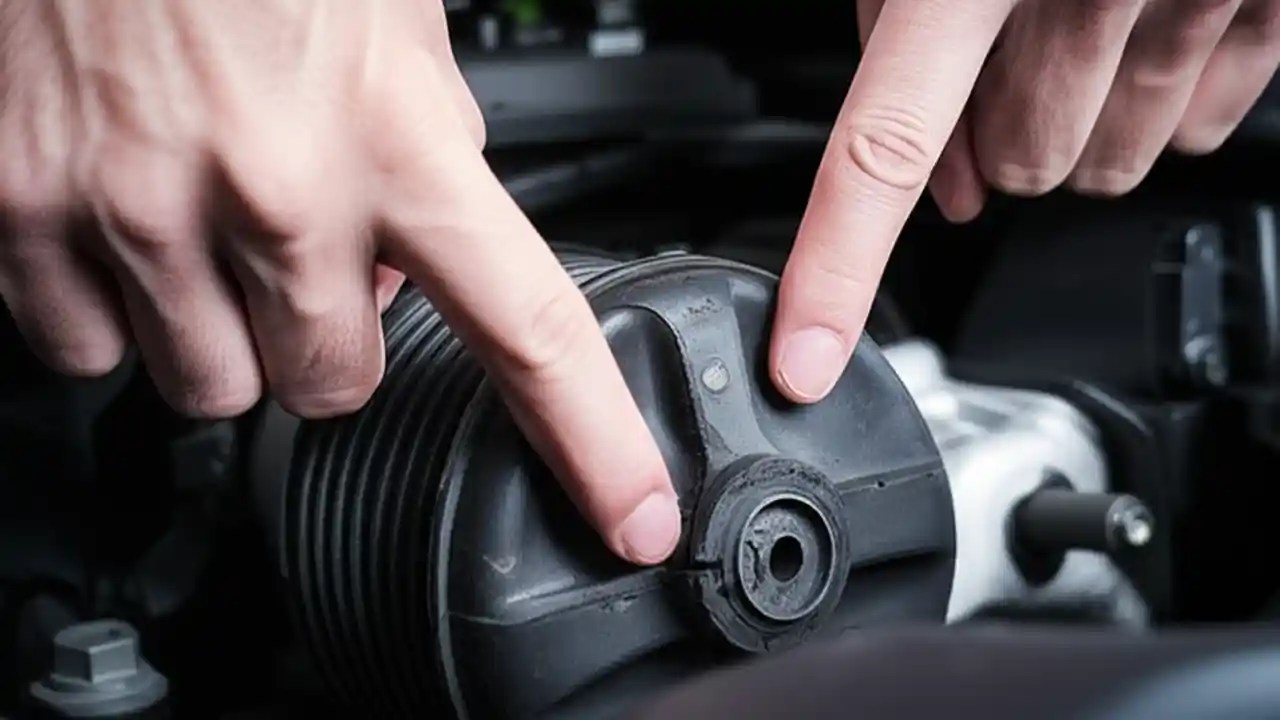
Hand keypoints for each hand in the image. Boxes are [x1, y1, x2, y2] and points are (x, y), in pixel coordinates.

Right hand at [0, 0, 679, 564]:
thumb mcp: (398, 32)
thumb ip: (429, 161)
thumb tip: (417, 271)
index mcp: (394, 139)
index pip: (527, 331)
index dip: (593, 444)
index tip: (634, 516)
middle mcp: (274, 191)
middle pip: (332, 387)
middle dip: (330, 340)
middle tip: (306, 254)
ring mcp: (140, 210)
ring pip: (213, 388)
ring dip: (226, 331)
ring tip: (211, 226)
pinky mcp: (27, 212)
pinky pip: (88, 352)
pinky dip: (117, 311)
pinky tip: (132, 226)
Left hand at [769, 0, 1277, 402]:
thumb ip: (903, 29)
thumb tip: (940, 186)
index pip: (881, 144)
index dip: (839, 266)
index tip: (809, 356)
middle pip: (1019, 167)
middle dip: (1003, 139)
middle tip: (1014, 65)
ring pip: (1109, 165)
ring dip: (1084, 128)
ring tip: (1086, 37)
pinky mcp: (1273, 4)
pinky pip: (1208, 127)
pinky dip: (1171, 103)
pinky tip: (1157, 36)